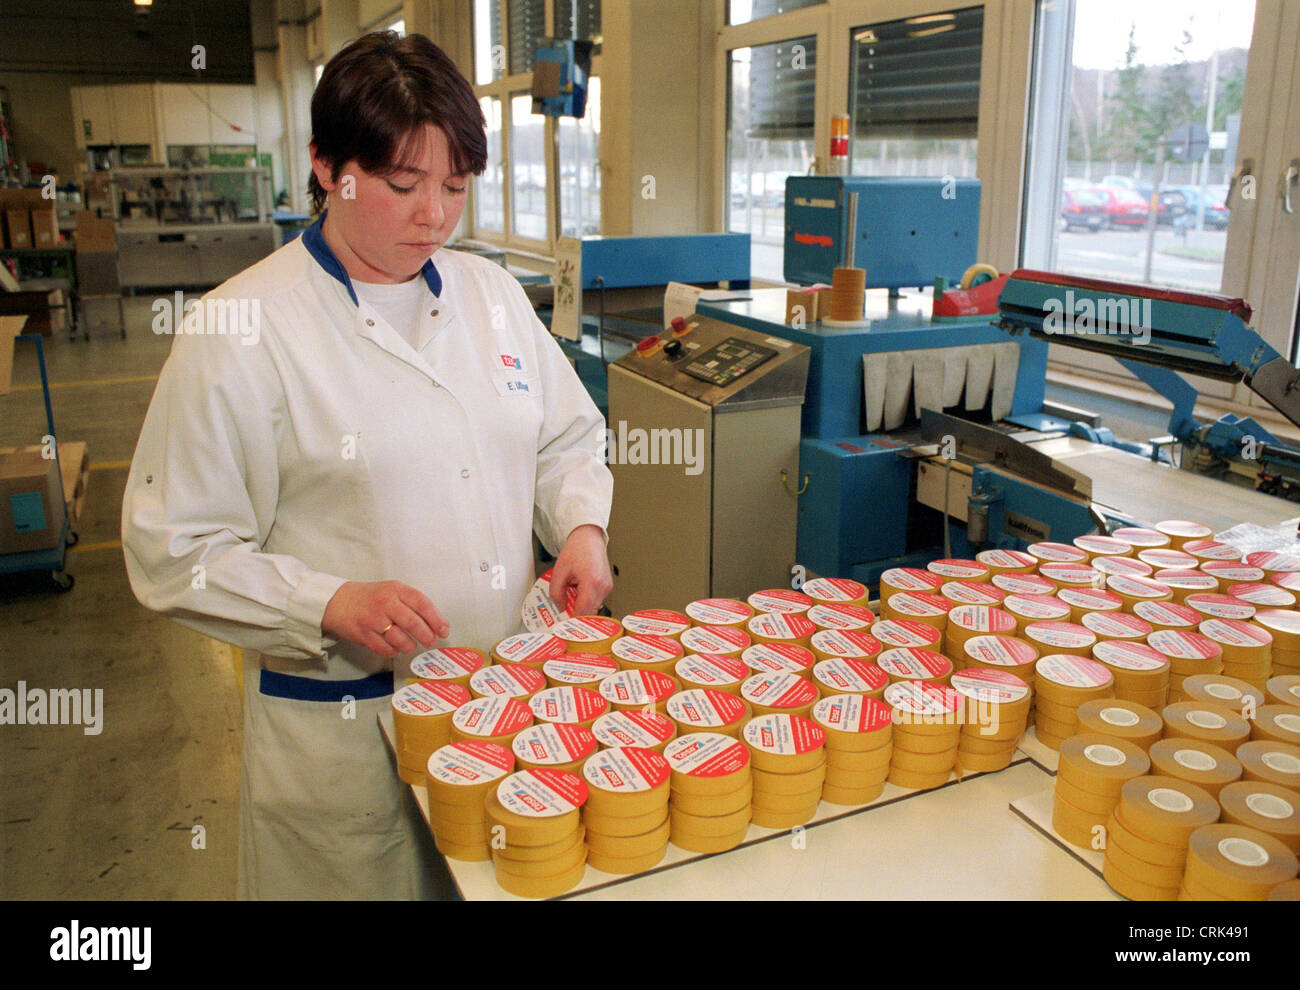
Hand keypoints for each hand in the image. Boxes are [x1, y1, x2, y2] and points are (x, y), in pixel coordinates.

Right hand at [322, 580, 449, 658]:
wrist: (337, 601)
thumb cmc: (370, 597)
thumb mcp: (392, 591)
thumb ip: (414, 604)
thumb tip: (440, 624)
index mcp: (396, 589)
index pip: (423, 604)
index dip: (436, 619)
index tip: (444, 630)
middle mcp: (385, 603)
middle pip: (414, 623)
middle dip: (427, 636)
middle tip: (431, 641)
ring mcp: (373, 620)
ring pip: (401, 640)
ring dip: (410, 646)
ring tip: (411, 645)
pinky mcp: (364, 635)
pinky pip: (386, 649)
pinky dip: (394, 651)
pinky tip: (395, 647)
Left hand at [549, 525, 612, 617]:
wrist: (588, 538)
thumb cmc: (576, 550)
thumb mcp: (559, 572)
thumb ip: (556, 593)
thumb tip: (560, 608)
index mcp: (591, 583)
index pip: (583, 612)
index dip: (573, 622)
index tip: (564, 627)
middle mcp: (602, 587)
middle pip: (590, 613)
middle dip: (576, 616)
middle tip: (563, 616)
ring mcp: (607, 587)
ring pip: (593, 608)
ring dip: (581, 607)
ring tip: (570, 596)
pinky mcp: (608, 587)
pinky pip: (596, 601)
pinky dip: (586, 600)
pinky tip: (578, 591)